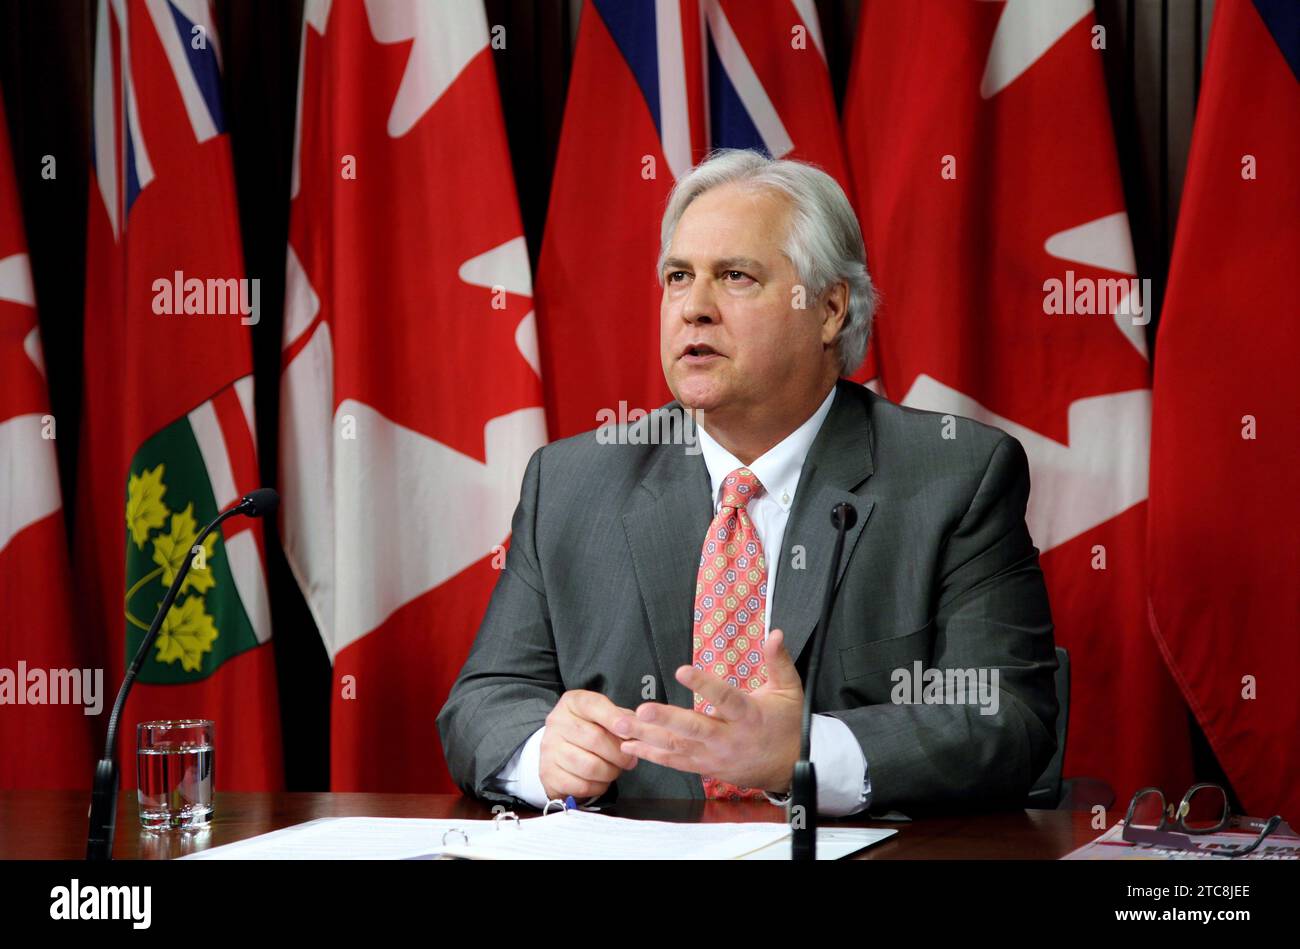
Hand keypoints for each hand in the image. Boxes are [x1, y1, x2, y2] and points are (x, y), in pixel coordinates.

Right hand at [539, 690, 638, 800]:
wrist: (558, 751)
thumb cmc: (588, 730)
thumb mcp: (603, 716)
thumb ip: (623, 719)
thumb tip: (640, 729)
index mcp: (572, 703)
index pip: (593, 705)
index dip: (614, 718)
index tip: (630, 731)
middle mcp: (557, 722)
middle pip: (596, 739)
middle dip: (620, 753)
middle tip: (630, 760)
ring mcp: (550, 749)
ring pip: (590, 766)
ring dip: (610, 772)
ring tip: (615, 769)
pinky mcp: (549, 774)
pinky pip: (582, 786)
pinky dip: (598, 786)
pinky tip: (600, 779)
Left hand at [612, 628, 802, 791]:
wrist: (791, 768)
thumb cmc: (788, 725)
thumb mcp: (789, 690)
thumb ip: (778, 661)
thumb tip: (774, 633)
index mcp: (749, 716)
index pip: (726, 698)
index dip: (705, 685)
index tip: (683, 671)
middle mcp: (729, 738)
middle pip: (695, 729)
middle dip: (666, 720)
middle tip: (643, 710)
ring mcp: (715, 756)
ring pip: (678, 747)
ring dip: (648, 737)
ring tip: (623, 725)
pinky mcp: (705, 767)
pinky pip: (675, 762)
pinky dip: (651, 755)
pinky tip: (629, 745)